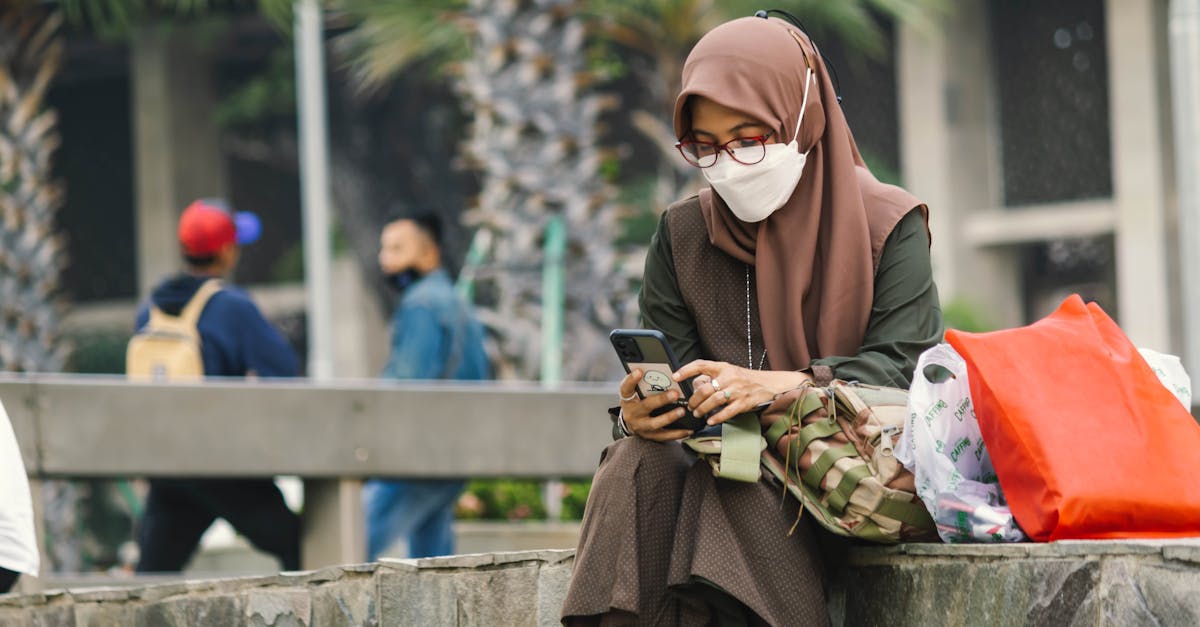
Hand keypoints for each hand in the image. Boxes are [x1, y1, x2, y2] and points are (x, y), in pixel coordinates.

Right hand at [617, 369, 694, 440]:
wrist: (631, 423)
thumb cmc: (636, 402)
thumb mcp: (634, 392)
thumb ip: (642, 382)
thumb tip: (653, 368)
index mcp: (628, 400)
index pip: (626, 388)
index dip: (631, 380)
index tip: (639, 371)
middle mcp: (632, 414)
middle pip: (646, 406)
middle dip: (661, 399)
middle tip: (675, 393)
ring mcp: (641, 427)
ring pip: (655, 423)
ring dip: (670, 417)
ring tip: (682, 411)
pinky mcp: (650, 436)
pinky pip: (664, 436)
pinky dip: (677, 434)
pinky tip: (688, 430)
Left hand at [674, 360, 811, 426]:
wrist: (769, 384)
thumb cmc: (745, 379)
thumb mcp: (729, 372)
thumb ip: (713, 377)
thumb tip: (695, 384)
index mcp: (723, 367)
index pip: (701, 365)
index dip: (686, 370)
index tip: (675, 376)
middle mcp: (729, 377)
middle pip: (705, 388)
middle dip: (694, 399)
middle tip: (690, 406)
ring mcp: (737, 390)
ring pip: (714, 400)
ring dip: (702, 409)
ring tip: (697, 413)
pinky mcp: (743, 403)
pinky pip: (727, 412)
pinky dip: (716, 418)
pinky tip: (710, 421)